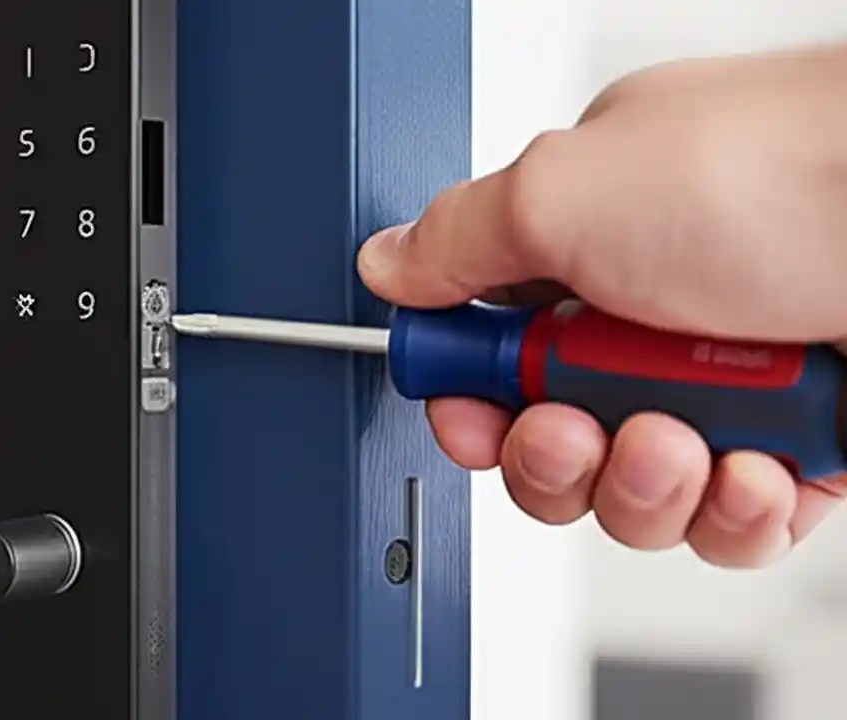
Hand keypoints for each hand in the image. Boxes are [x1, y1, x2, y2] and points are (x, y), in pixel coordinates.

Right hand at [357, 42, 846, 568]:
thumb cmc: (777, 173)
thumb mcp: (569, 188)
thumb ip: (459, 239)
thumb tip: (386, 264)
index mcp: (583, 245)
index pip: (489, 349)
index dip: (471, 399)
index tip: (473, 414)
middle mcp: (646, 318)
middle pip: (549, 440)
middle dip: (557, 456)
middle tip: (581, 424)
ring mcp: (721, 387)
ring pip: (631, 494)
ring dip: (648, 483)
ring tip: (686, 439)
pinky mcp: (791, 450)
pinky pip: (725, 521)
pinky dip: (737, 509)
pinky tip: (760, 466)